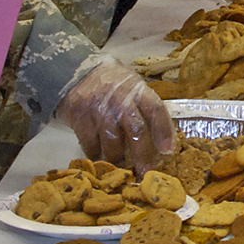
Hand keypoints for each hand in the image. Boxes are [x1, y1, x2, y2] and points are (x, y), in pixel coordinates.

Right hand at [56, 59, 178, 174]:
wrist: (76, 72)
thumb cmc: (112, 83)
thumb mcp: (132, 86)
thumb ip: (145, 107)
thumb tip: (164, 136)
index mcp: (137, 90)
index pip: (156, 110)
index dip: (164, 131)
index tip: (167, 150)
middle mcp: (119, 99)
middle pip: (136, 130)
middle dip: (143, 154)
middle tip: (146, 171)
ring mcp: (99, 109)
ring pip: (112, 142)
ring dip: (118, 159)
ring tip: (121, 166)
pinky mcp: (80, 118)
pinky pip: (90, 144)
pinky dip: (96, 155)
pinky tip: (100, 157)